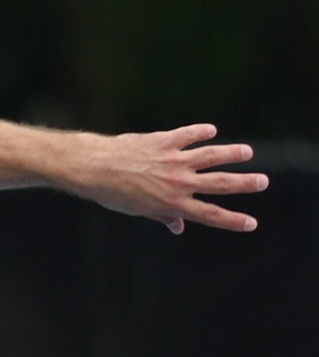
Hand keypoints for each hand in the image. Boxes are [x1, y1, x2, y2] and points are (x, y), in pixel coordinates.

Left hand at [75, 124, 267, 234]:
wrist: (93, 167)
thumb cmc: (112, 192)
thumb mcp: (138, 210)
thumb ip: (162, 215)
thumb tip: (178, 226)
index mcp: (172, 204)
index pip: (210, 215)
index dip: (232, 220)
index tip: (251, 223)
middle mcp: (177, 183)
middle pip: (219, 184)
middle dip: (244, 183)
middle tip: (263, 182)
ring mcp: (172, 161)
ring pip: (210, 156)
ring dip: (230, 153)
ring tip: (247, 152)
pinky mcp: (163, 141)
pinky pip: (186, 135)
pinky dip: (199, 132)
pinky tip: (210, 130)